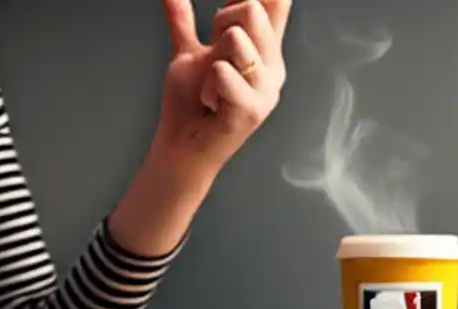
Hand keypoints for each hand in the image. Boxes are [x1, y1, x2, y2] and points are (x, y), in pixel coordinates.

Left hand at [150, 0, 291, 179]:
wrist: (182, 145)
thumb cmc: (189, 104)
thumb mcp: (188, 52)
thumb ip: (183, 20)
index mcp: (263, 49)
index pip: (276, 3)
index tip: (228, 16)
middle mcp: (272, 66)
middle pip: (252, 9)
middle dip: (220, 22)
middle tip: (211, 56)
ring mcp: (266, 88)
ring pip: (235, 38)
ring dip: (210, 61)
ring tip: (211, 87)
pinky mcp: (254, 109)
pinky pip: (222, 72)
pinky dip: (206, 86)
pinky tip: (211, 104)